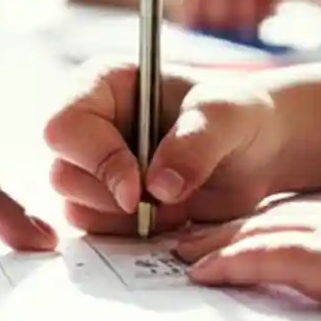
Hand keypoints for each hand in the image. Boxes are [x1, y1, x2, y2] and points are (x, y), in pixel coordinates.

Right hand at [43, 63, 283, 235]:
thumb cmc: (238, 114)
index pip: (65, 126)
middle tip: (161, 202)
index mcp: (103, 86)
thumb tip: (159, 187)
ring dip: (125, 220)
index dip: (95, 160)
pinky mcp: (106, 203)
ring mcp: (95, 168)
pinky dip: (132, 234)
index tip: (138, 188)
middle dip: (111, 198)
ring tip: (173, 205)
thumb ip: (195, 142)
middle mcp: (90, 126)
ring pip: (75, 206)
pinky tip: (168, 217)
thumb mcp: (226, 115)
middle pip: (63, 174)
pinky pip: (98, 230)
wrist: (257, 152)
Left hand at [176, 192, 320, 320]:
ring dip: (213, 243)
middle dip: (222, 229)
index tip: (228, 231)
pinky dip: (229, 263)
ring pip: (254, 235)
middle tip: (185, 237)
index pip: (293, 219)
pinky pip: (264, 258)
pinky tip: (203, 270)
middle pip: (263, 222)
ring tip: (179, 253)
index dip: (255, 226)